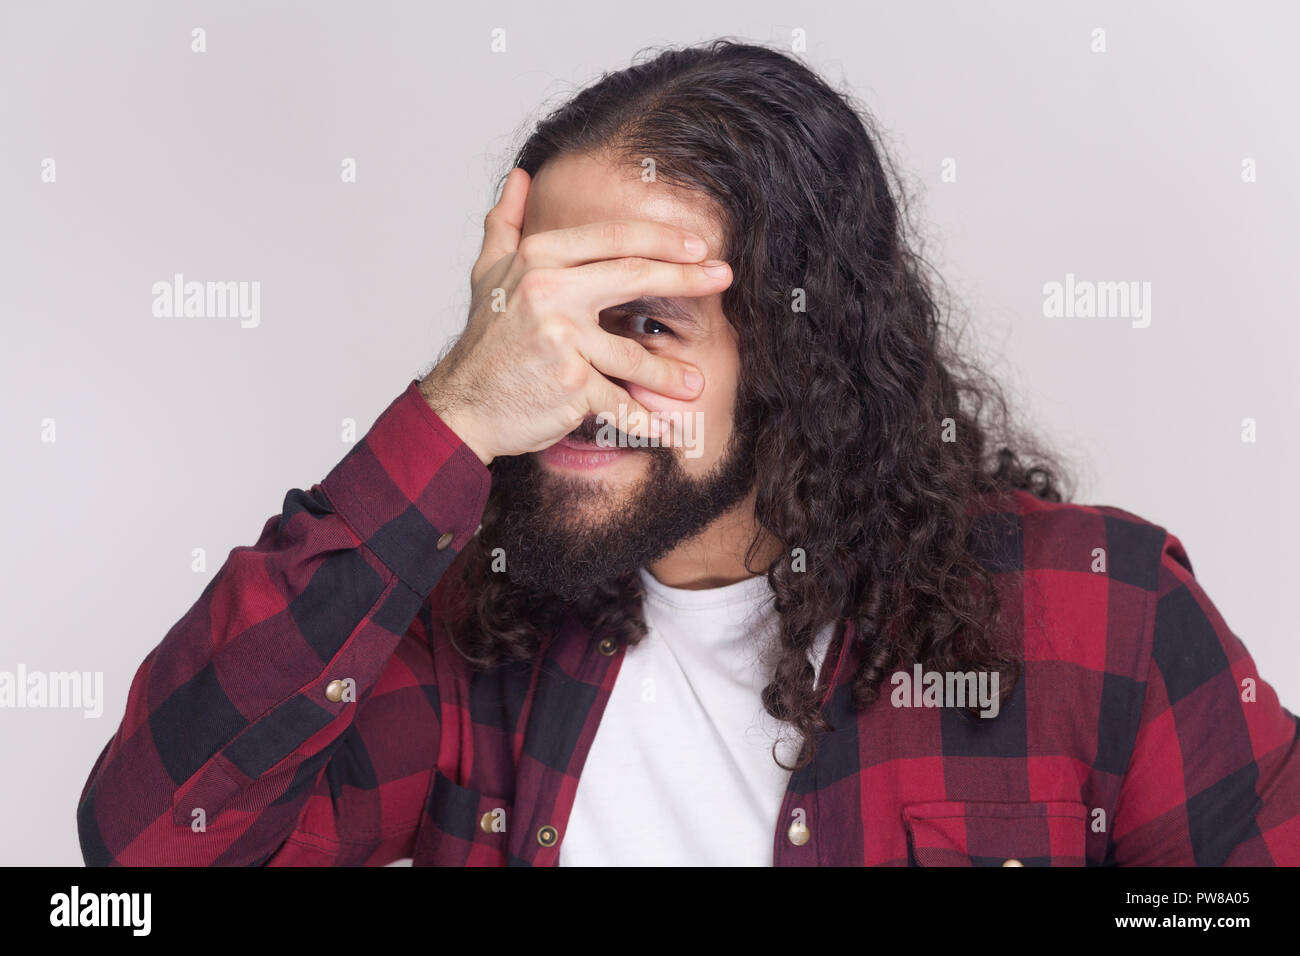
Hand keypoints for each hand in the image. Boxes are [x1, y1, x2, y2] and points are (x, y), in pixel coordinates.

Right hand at [419, 167, 730, 464]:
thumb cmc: (484, 343)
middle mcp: (549, 292)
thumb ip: (505, 222)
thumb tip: (520, 178)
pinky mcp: (571, 384)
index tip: (698, 246)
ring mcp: (561, 339)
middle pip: (634, 275)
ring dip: (670, 373)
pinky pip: (620, 402)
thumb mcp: (489, 274)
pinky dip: (645, 422)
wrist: (462, 405)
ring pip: (633, 352)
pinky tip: (669, 432)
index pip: (612, 239)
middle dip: (687, 276)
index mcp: (537, 259)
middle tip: (723, 278)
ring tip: (695, 384)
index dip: (661, 240)